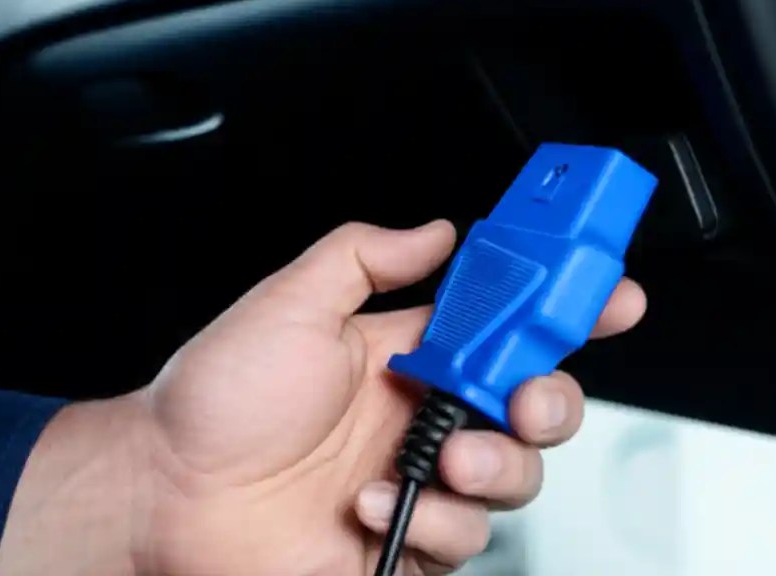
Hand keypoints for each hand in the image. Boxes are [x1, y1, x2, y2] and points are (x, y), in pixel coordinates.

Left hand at [0, 221, 644, 575]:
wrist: (165, 493)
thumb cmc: (211, 402)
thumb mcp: (286, 304)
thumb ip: (362, 259)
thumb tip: (431, 231)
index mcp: (401, 355)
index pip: (503, 325)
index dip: (564, 309)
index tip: (610, 299)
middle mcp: (417, 418)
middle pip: (532, 406)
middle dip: (549, 400)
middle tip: (522, 397)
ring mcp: (413, 482)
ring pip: (513, 479)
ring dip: (489, 467)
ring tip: (432, 458)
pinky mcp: (401, 545)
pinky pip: (463, 541)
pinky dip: (431, 525)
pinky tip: (368, 505)